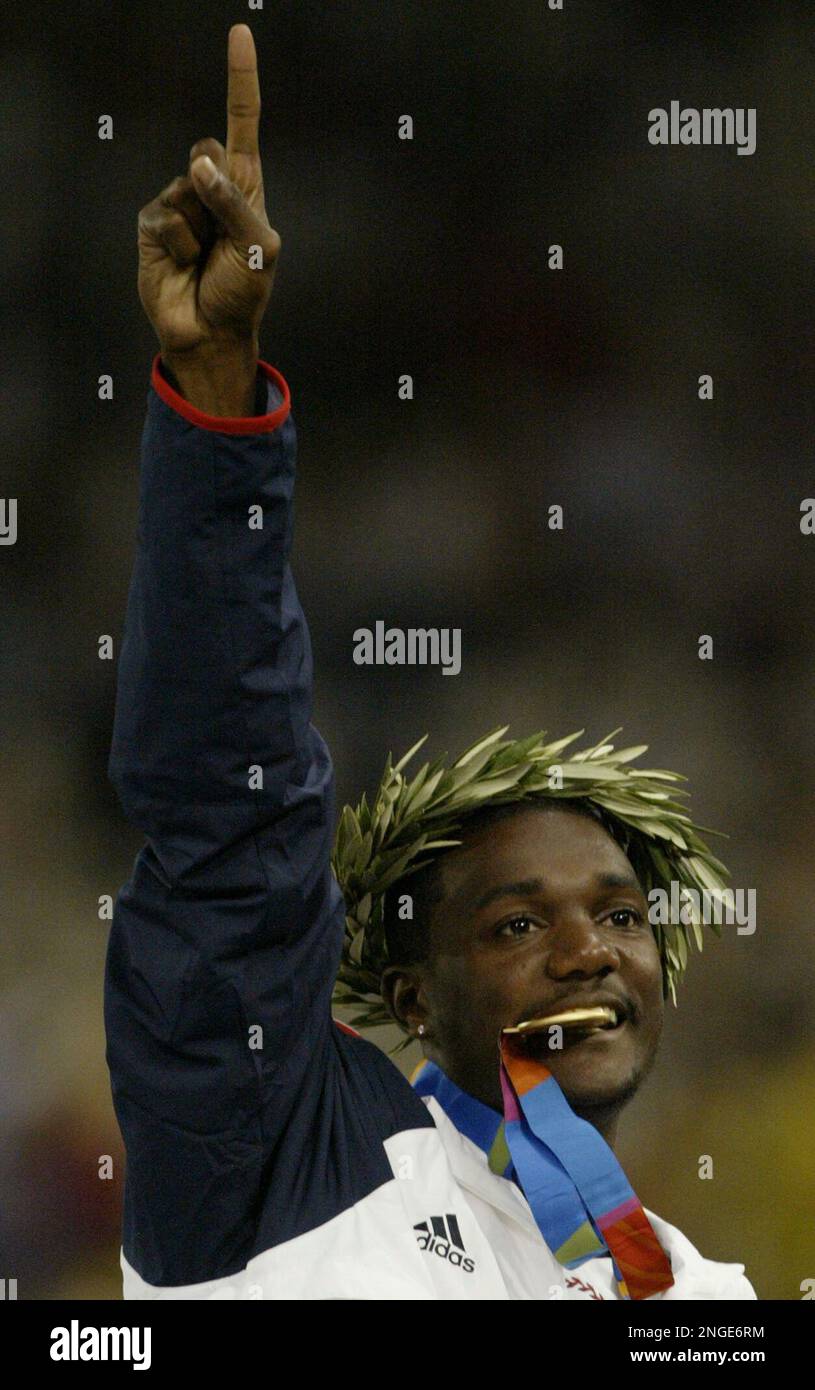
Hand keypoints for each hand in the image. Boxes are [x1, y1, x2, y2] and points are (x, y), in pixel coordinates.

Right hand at [137, 25, 279, 409]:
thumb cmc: (241, 292)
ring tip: (204, 260)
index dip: (240, 78)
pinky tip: (183, 265)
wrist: (210, 334)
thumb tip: (199, 162)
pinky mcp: (151, 223)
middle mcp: (211, 186)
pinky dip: (179, 246)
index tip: (239, 33)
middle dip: (219, 188)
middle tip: (224, 237)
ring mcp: (179, 202)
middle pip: (208, 150)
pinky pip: (166, 218)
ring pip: (186, 189)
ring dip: (200, 231)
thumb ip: (234, 202)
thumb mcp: (257, 248)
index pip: (242, 121)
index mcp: (245, 185)